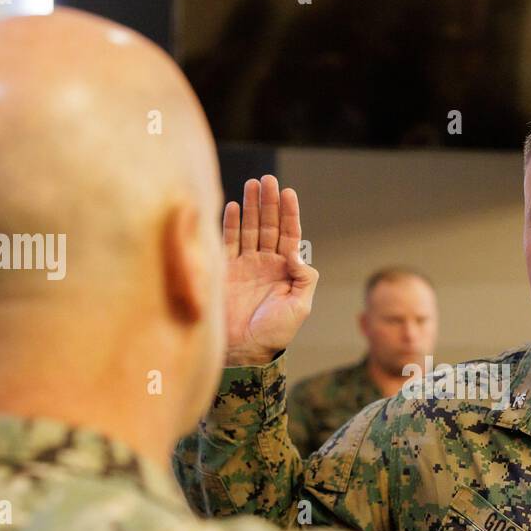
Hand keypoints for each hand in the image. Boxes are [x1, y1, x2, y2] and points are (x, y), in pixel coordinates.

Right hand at [222, 174, 318, 365]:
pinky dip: (231, 223)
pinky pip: (229, 241)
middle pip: (269, 225)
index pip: (289, 235)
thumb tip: (295, 252)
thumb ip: (304, 277)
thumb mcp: (300, 306)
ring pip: (250, 228)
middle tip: (268, 179)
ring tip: (253, 183)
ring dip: (252, 206)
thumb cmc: (275, 333)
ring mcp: (245, 265)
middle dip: (269, 202)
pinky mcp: (225, 270)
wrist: (244, 351)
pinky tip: (234, 205)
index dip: (289, 213)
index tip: (288, 192)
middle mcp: (266, 264)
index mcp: (285, 271)